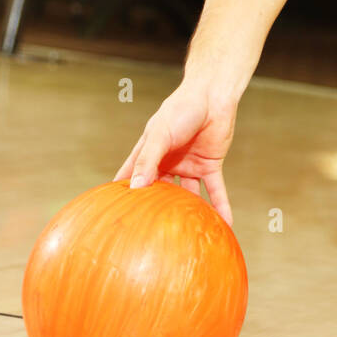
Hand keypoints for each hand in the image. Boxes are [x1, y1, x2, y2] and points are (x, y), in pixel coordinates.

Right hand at [113, 81, 237, 225]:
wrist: (213, 96)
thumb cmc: (182, 109)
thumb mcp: (160, 134)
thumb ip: (148, 159)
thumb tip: (135, 188)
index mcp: (150, 153)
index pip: (131, 177)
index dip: (122, 194)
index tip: (111, 218)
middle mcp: (167, 163)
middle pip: (159, 192)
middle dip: (154, 211)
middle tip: (147, 237)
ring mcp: (188, 166)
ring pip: (186, 196)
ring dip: (186, 214)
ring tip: (183, 239)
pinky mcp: (210, 166)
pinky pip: (215, 191)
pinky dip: (220, 206)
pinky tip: (225, 224)